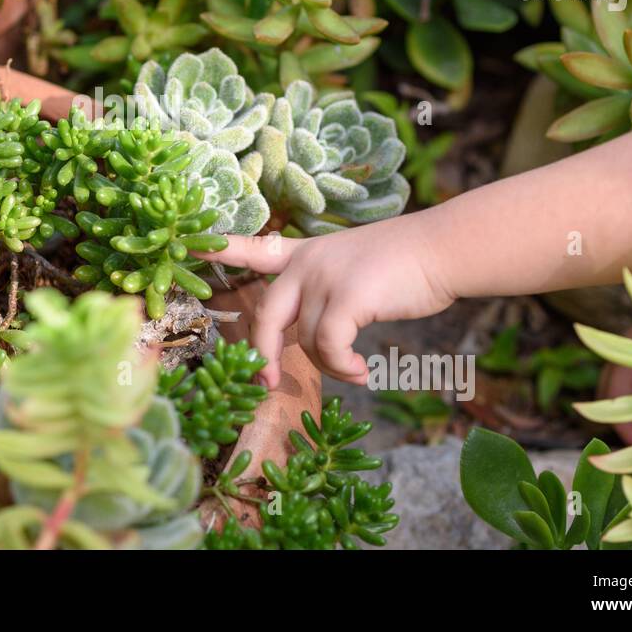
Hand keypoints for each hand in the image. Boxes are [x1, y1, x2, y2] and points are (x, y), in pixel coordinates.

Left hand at [198, 213, 454, 387]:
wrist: (441, 250)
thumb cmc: (404, 266)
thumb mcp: (351, 271)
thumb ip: (323, 296)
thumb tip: (308, 344)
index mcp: (304, 254)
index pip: (253, 248)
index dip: (221, 250)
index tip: (190, 247)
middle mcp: (307, 263)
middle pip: (266, 317)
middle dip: (261, 356)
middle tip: (266, 384)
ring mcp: (324, 278)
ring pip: (305, 342)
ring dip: (330, 367)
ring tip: (355, 372)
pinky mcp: (346, 297)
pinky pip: (328, 348)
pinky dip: (342, 367)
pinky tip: (362, 371)